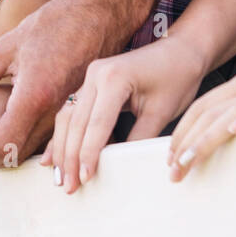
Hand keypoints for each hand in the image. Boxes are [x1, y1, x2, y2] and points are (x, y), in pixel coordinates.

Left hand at [0, 0, 108, 167]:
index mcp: (34, 95)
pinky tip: (17, 119)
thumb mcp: (8, 45)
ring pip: (34, 147)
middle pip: (18, 152)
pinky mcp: (75, 110)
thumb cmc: (53, 24)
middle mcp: (54, 111)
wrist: (96, 13)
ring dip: (12, 145)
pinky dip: (30, 135)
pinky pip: (49, 135)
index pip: (2, 144)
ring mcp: (68, 113)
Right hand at [42, 34, 206, 192]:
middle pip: (76, 122)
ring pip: (68, 116)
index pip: (96, 124)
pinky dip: (65, 134)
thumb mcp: (161, 112)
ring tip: (60, 177)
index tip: (84, 179)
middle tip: (69, 186)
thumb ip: (138, 140)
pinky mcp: (92, 82)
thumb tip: (119, 167)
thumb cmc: (176, 77)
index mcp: (114, 78)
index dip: (88, 154)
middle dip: (70, 157)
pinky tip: (54, 155)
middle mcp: (96, 73)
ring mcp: (91, 76)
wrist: (180, 50)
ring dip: (62, 148)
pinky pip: (73, 110)